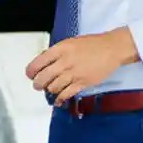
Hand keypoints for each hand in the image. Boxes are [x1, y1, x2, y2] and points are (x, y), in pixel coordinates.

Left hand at [25, 28, 140, 104]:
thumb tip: (44, 62)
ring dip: (49, 90)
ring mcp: (74, 73)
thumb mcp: (70, 42)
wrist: (112, 49)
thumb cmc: (92, 44)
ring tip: (49, 89)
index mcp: (60, 49)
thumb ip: (57, 53)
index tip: (30, 74)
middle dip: (37, 83)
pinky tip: (57, 100)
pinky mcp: (83, 83)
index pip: (39, 62)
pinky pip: (66, 94)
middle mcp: (65, 61)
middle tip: (38, 85)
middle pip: (43, 77)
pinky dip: (59, 98)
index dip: (31, 71)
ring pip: (53, 87)